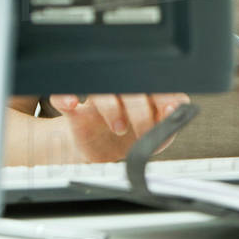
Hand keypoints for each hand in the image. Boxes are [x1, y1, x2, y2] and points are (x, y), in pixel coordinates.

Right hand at [48, 92, 189, 162]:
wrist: (101, 152)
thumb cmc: (132, 140)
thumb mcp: (154, 139)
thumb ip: (167, 127)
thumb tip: (175, 113)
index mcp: (145, 96)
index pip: (157, 86)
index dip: (164, 98)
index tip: (168, 111)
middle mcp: (122, 93)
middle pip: (130, 86)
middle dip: (139, 108)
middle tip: (143, 129)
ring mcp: (98, 99)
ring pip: (101, 89)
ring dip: (111, 107)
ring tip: (119, 129)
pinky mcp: (76, 110)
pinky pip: (64, 95)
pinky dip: (65, 97)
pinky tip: (72, 105)